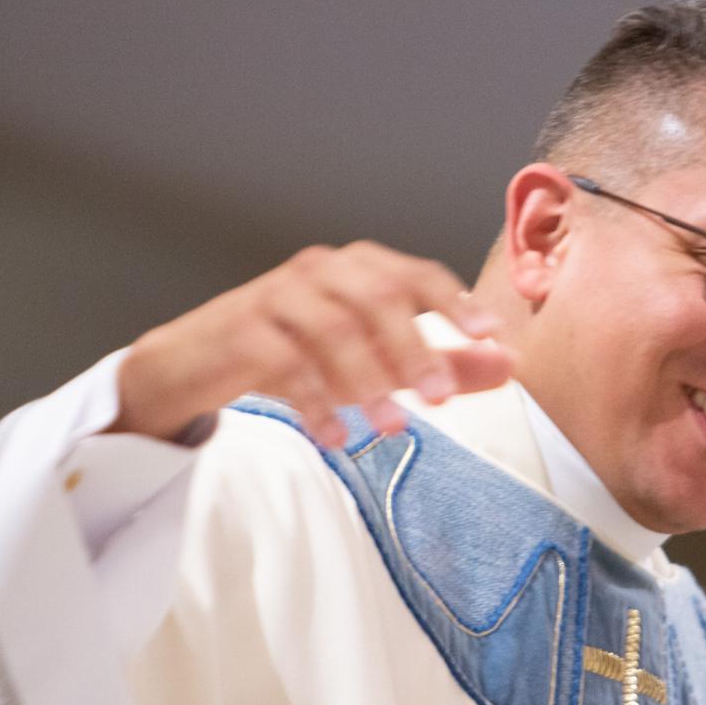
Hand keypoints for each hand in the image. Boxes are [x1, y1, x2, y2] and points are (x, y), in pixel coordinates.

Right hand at [109, 241, 511, 445]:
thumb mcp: (375, 360)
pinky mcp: (242, 330)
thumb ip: (442, 360)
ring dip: (368, 381)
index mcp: (358, 268)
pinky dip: (316, 402)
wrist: (197, 361)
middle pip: (377, 298)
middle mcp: (320, 271)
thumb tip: (508, 364)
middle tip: (440, 399)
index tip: (487, 334)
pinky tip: (335, 437)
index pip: (414, 274)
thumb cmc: (297, 353)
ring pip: (333, 329)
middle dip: (414, 348)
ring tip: (392, 428)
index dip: (453, 300)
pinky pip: (286, 363)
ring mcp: (278, 295)